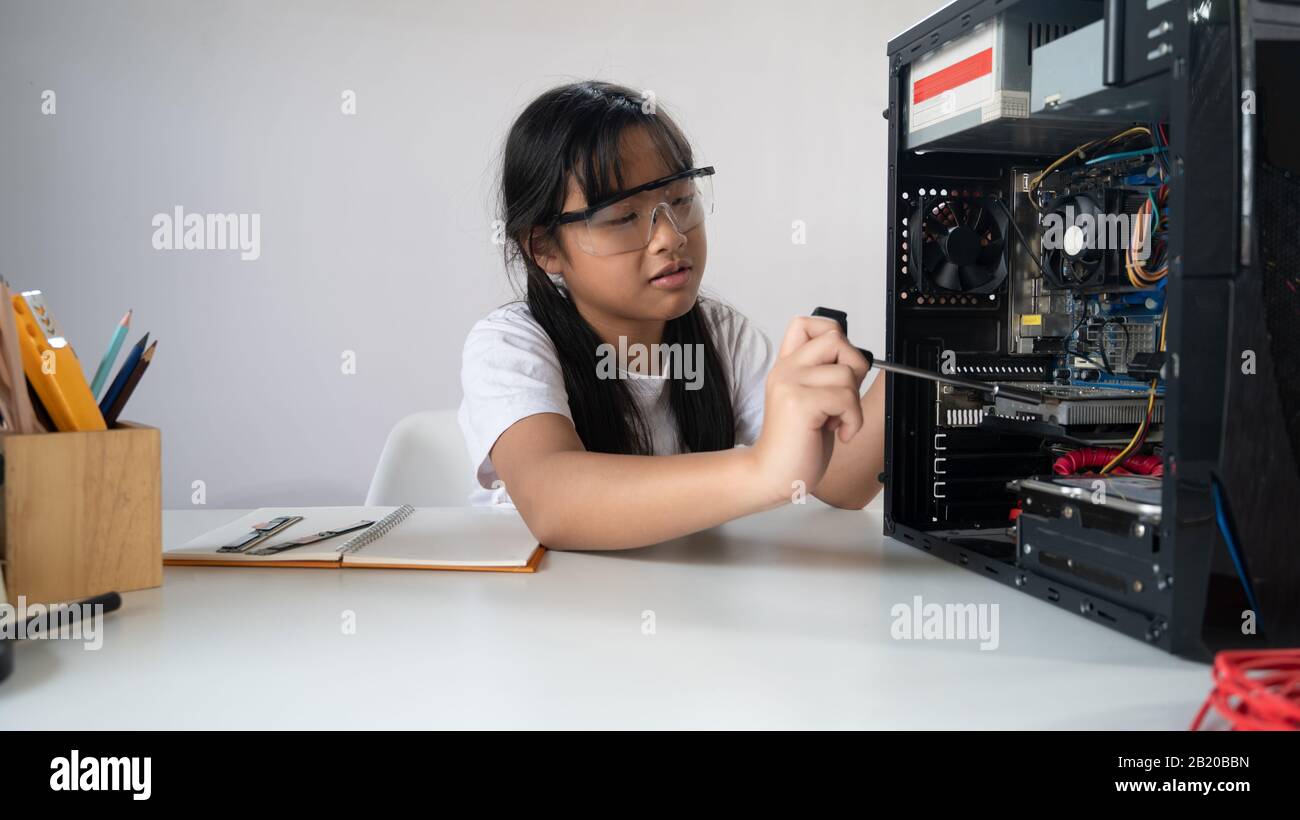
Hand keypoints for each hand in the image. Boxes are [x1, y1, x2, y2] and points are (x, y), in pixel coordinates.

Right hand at [749, 316, 870, 504]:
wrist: (772, 475)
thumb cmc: (795, 444)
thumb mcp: (811, 401)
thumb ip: (825, 376)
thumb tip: (857, 360)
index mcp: (787, 367)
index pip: (807, 323)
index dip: (832, 335)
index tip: (837, 366)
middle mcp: (786, 370)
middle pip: (836, 338)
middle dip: (854, 366)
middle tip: (843, 396)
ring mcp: (790, 384)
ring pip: (847, 373)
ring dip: (853, 403)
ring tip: (836, 421)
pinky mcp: (799, 403)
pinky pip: (846, 398)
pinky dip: (853, 420)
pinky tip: (838, 433)